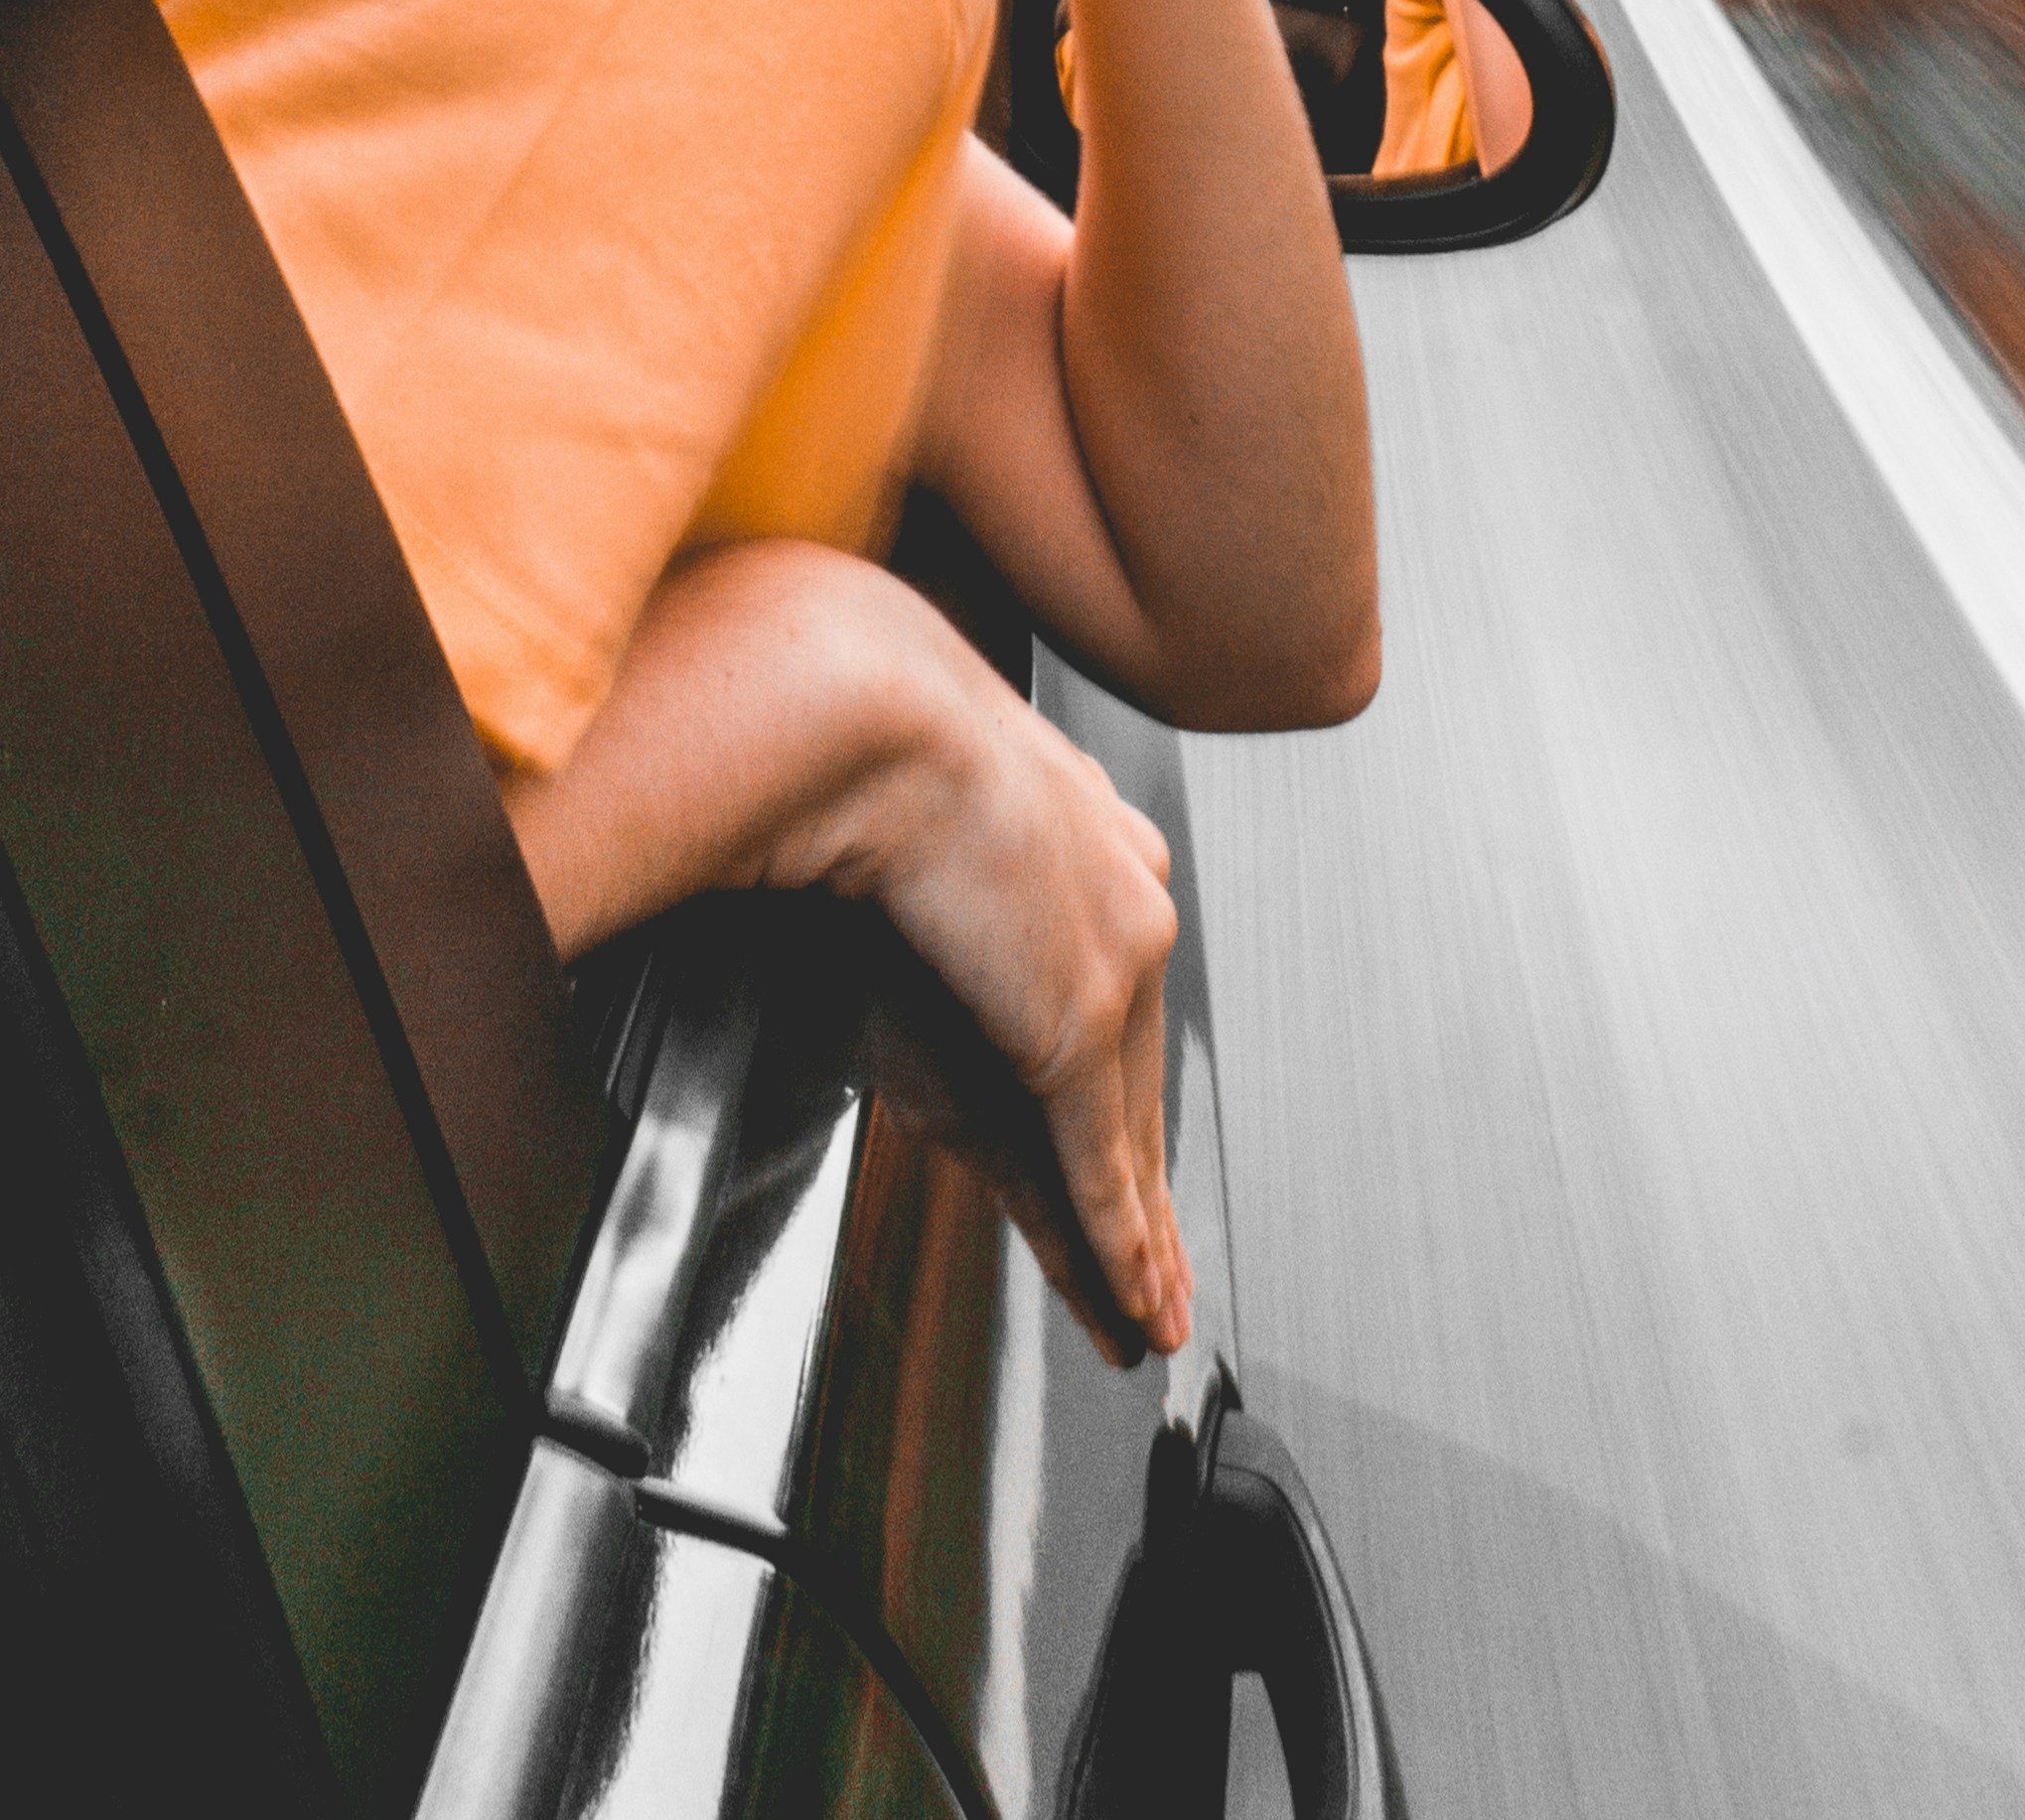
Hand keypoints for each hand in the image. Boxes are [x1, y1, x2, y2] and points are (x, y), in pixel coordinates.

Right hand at [795, 644, 1191, 1350]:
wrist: (869, 712)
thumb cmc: (863, 723)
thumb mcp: (927, 787)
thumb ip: (940, 837)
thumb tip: (894, 847)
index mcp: (1098, 828)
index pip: (1119, 981)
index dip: (1120, 1076)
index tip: (1127, 1135)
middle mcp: (1130, 894)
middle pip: (1139, 1072)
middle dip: (1147, 1180)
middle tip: (1161, 1264)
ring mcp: (1114, 962)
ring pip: (1131, 1133)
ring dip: (1143, 1242)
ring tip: (1154, 1312)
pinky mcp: (1073, 1024)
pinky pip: (1100, 1161)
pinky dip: (1119, 1243)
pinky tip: (1132, 1298)